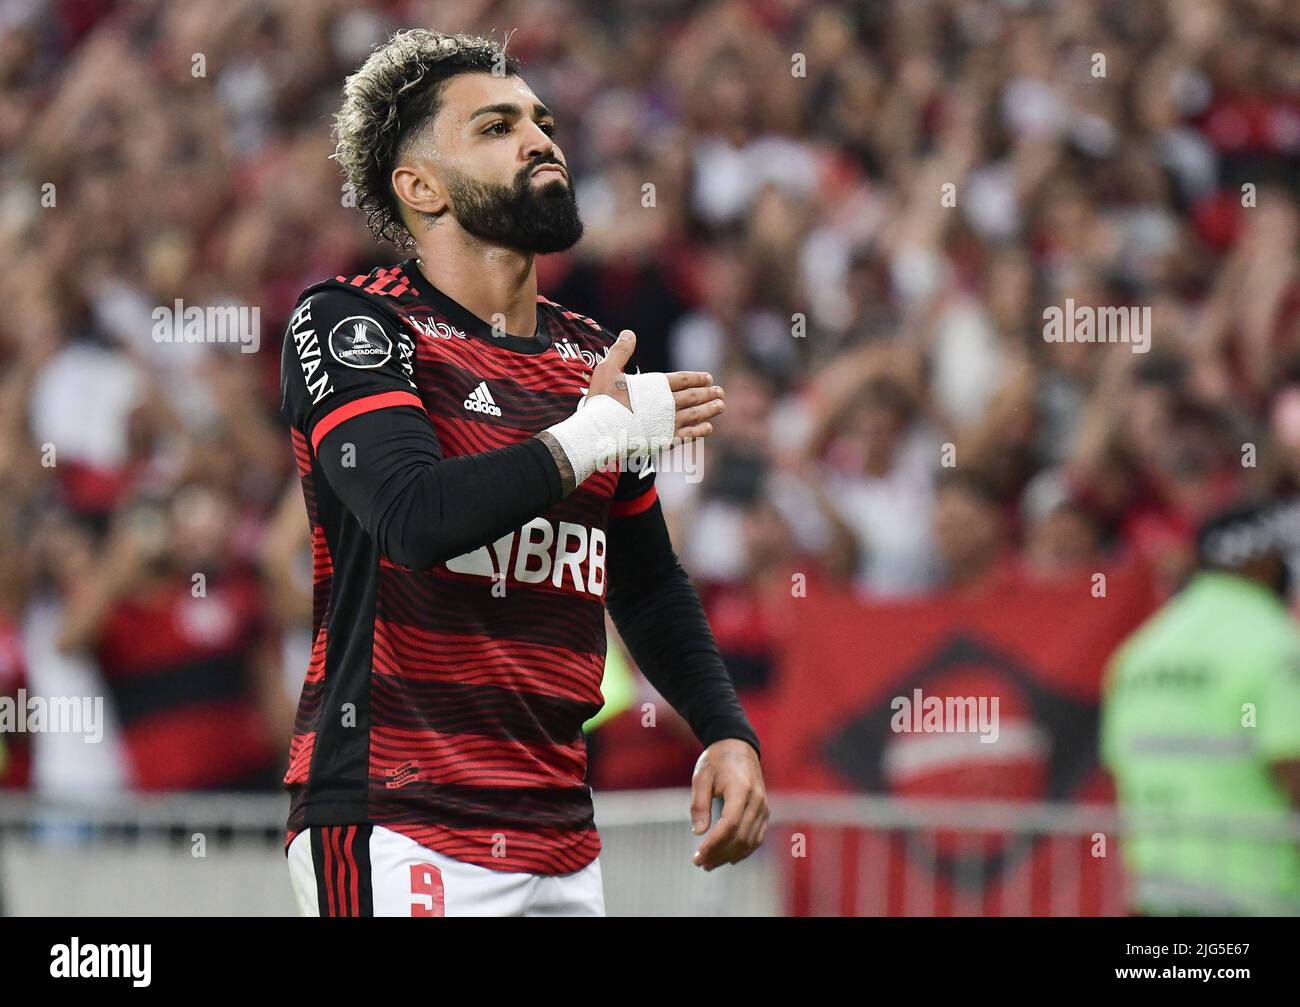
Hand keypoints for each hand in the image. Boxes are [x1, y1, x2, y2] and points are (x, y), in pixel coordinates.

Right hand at [589, 330, 724, 441]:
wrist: (600, 433)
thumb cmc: (602, 401)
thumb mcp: (607, 369)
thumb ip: (621, 351)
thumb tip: (629, 332)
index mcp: (655, 386)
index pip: (682, 379)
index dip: (697, 378)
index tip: (709, 378)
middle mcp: (666, 404)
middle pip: (693, 397)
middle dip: (708, 393)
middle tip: (720, 391)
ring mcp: (667, 424)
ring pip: (695, 415)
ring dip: (709, 410)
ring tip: (721, 405)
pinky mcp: (664, 441)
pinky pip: (687, 435)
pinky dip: (699, 431)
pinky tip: (708, 428)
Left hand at [690, 739, 767, 869]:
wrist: (738, 747)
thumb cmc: (716, 761)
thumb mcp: (701, 777)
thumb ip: (699, 804)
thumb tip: (699, 833)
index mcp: (740, 789)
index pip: (730, 824)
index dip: (715, 843)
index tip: (699, 854)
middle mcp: (756, 800)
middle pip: (741, 836)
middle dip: (720, 853)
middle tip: (699, 862)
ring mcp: (764, 806)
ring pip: (751, 841)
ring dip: (730, 856)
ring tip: (710, 863)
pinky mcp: (765, 811)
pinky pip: (757, 837)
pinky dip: (743, 850)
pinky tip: (728, 857)